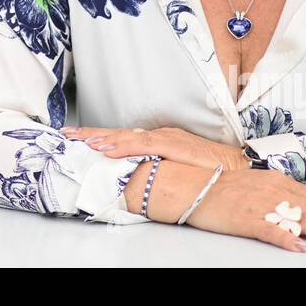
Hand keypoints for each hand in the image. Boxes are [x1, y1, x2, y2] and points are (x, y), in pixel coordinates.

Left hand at [62, 125, 245, 171]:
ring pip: (128, 136)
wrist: (238, 166)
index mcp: (158, 138)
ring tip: (84, 142)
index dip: (99, 137)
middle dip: (91, 133)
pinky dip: (125, 147)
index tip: (77, 138)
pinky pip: (145, 146)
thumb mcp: (177, 166)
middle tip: (67, 134)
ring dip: (104, 139)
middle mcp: (160, 134)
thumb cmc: (209, 169)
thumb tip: (136, 173)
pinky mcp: (175, 146)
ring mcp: (167, 138)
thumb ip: (157, 165)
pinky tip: (110, 150)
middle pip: (119, 132)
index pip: (123, 136)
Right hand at [124, 160, 305, 251]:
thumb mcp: (256, 185)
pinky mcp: (247, 218)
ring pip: (301, 218)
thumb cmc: (221, 188)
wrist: (190, 185)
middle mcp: (274, 189)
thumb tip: (302, 209)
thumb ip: (280, 195)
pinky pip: (271, 230)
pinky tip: (301, 247)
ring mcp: (261, 204)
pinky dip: (287, 237)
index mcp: (277, 181)